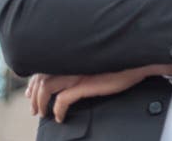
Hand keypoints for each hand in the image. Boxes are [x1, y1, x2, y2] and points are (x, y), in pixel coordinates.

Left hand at [25, 65, 171, 122]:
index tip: (31, 93)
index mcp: (72, 53)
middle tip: (34, 108)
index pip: (43, 66)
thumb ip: (81, 62)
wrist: (140, 57)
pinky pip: (63, 100)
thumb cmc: (122, 58)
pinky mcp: (86, 83)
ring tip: (44, 114)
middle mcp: (71, 60)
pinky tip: (60, 117)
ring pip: (46, 88)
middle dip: (33, 95)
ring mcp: (78, 71)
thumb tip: (69, 73)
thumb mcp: (96, 58)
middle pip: (41, 78)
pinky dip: (57, 110)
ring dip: (41, 103)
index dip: (33, 81)